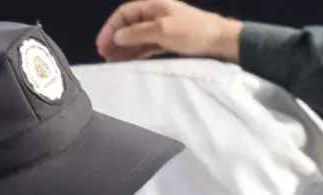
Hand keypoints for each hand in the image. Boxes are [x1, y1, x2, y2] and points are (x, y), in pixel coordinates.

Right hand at [97, 0, 241, 62]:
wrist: (221, 41)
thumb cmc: (193, 32)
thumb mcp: (163, 31)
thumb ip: (138, 33)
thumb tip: (117, 36)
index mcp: (153, 6)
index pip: (124, 14)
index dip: (110, 28)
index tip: (101, 44)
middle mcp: (155, 15)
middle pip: (129, 25)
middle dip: (115, 39)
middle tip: (104, 55)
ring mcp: (162, 28)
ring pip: (137, 37)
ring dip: (124, 48)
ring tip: (112, 61)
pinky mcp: (169, 41)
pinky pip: (148, 46)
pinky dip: (137, 52)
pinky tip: (128, 60)